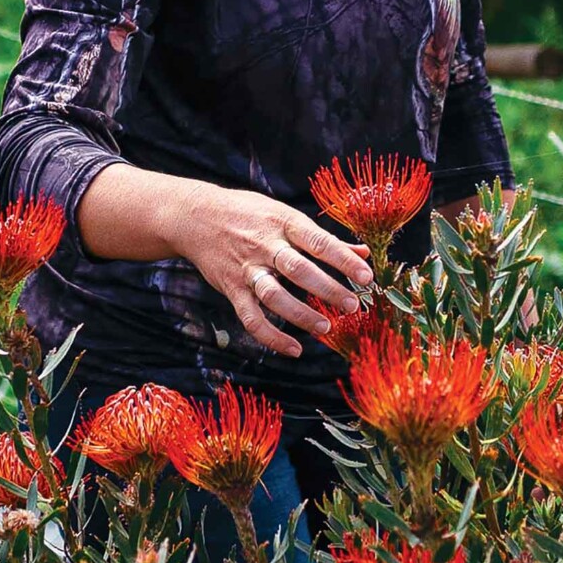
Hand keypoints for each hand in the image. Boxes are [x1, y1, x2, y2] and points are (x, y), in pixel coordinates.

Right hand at [171, 184, 371, 358]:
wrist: (195, 216)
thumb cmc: (250, 214)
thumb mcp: (285, 216)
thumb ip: (324, 238)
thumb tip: (364, 252)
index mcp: (284, 223)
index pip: (319, 242)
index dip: (344, 260)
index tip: (367, 276)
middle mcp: (265, 245)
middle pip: (298, 270)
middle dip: (327, 289)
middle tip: (352, 305)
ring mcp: (246, 268)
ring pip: (274, 295)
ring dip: (301, 314)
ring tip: (326, 328)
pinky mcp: (231, 288)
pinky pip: (250, 317)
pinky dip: (271, 336)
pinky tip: (294, 349)